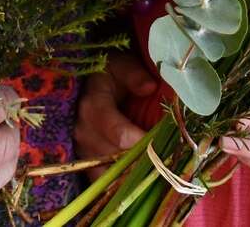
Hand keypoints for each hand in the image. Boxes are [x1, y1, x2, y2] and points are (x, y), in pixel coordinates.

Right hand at [75, 52, 157, 177]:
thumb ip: (134, 74)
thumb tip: (150, 87)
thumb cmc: (109, 74)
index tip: (165, 144)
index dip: (142, 142)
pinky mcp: (85, 164)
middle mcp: (83, 133)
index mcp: (92, 106)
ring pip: (108, 176)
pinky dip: (121, 185)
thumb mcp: (120, 64)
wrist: (86, 84)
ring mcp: (82, 151)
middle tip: (168, 163)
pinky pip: (102, 184)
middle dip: (142, 162)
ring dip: (132, 177)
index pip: (118, 134)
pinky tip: (141, 181)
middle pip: (115, 159)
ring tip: (156, 174)